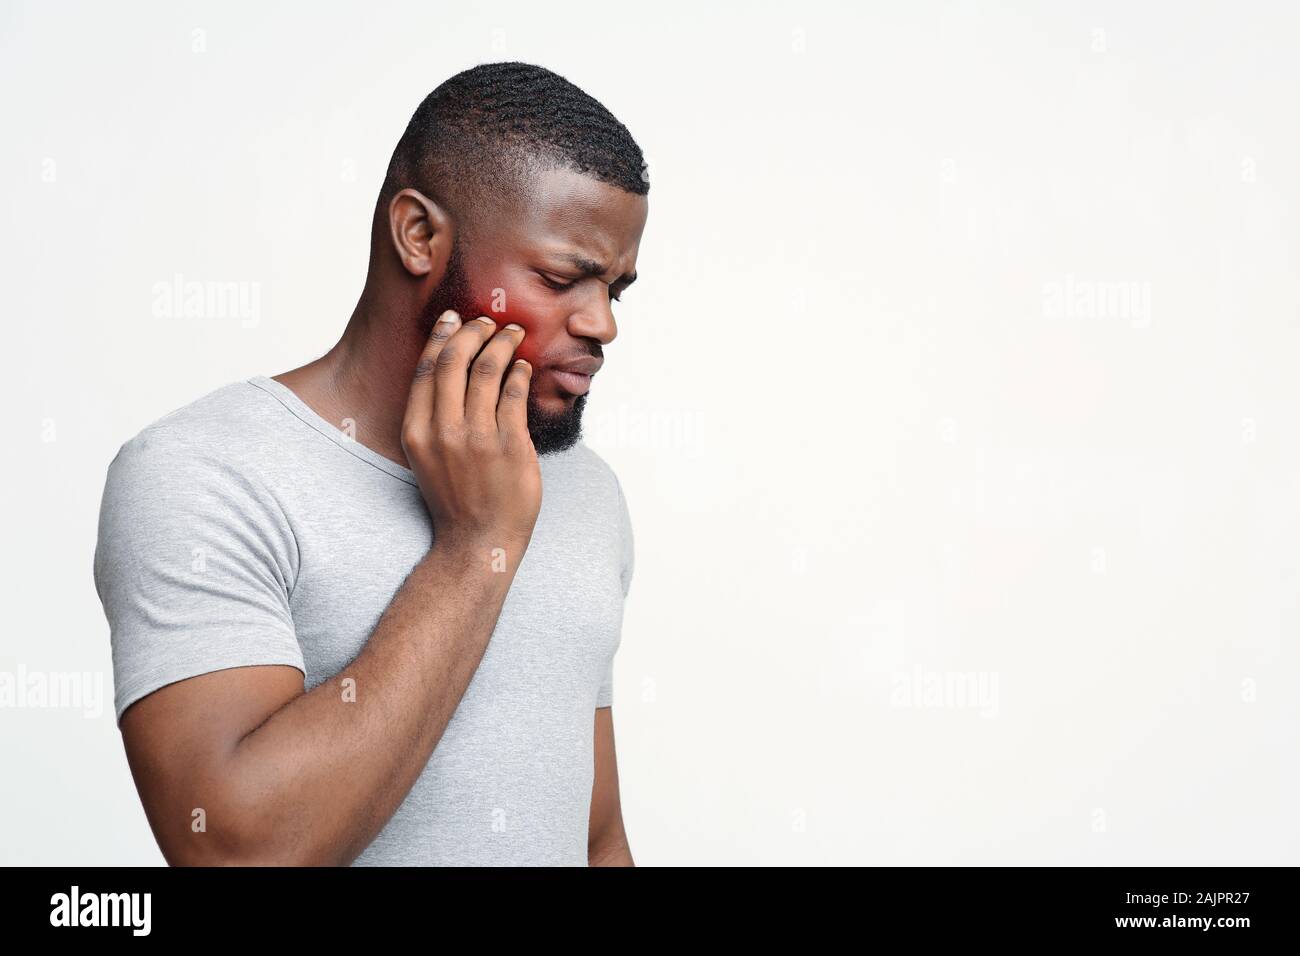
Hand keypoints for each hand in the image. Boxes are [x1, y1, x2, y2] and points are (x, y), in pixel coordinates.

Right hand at [401, 309, 541, 553]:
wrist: (479, 541)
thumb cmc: (456, 499)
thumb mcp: (428, 457)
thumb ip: (433, 417)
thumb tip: (449, 371)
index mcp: (416, 432)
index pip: (425, 369)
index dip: (441, 337)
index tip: (454, 318)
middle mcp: (443, 431)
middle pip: (454, 361)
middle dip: (473, 331)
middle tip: (488, 320)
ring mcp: (477, 438)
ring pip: (487, 370)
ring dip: (502, 343)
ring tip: (513, 333)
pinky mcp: (510, 445)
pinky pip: (514, 394)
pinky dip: (520, 372)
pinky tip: (524, 365)